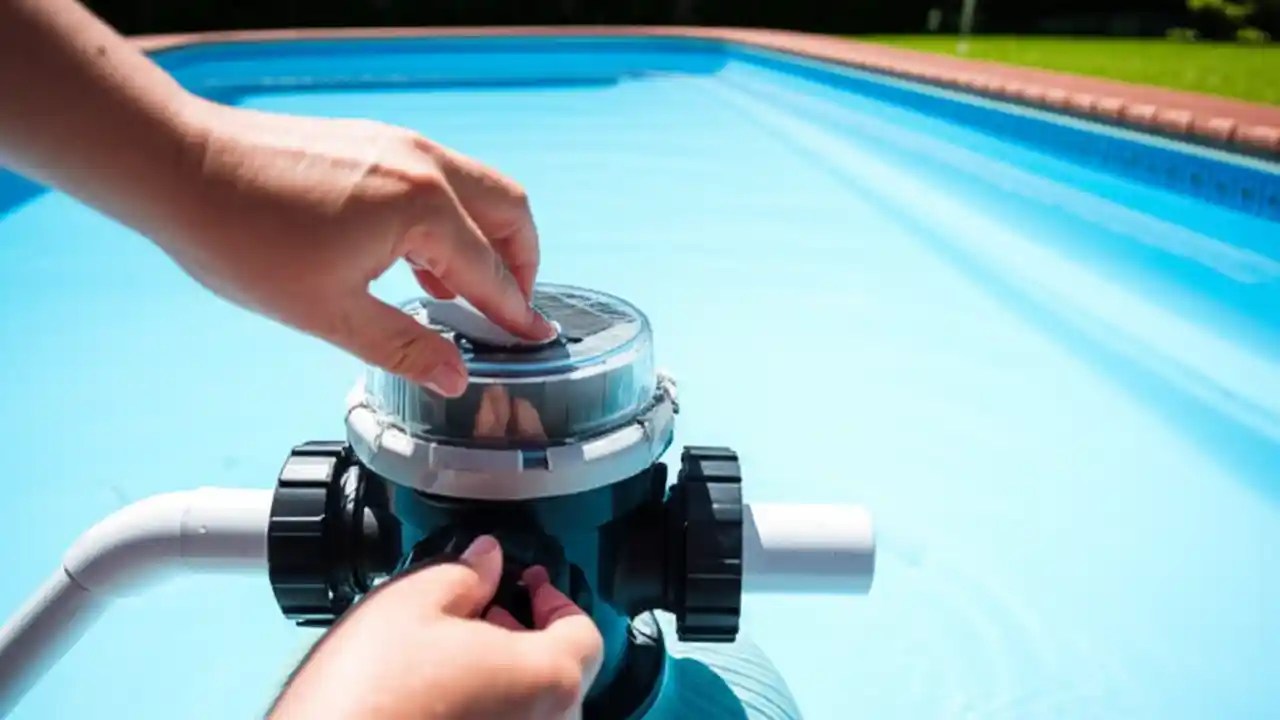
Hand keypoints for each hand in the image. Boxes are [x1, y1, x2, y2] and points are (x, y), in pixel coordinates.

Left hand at [162, 101, 556, 395]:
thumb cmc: (242, 236)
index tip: (535, 339)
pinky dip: (454, 220)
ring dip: (488, 241)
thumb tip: (455, 376)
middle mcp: (422, 165)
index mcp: (421, 207)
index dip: (515, 313)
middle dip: (522, 265)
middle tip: (509, 314)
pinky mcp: (375, 142)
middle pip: (510, 213)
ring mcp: (400, 145)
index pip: (490, 271)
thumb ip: (404, 347)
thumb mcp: (329, 312)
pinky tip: (420, 261)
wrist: (177, 166)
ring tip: (461, 295)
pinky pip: (442, 179)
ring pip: (480, 190)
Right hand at [270, 536, 603, 719]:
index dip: (556, 598)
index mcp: (548, 682)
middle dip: (528, 637)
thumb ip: (463, 574)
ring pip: (532, 712)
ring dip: (507, 680)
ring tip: (454, 655)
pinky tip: (442, 698)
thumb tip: (484, 559)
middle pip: (562, 677)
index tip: (531, 583)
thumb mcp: (409, 604)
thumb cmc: (361, 702)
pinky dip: (487, 712)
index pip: (584, 633)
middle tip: (488, 612)